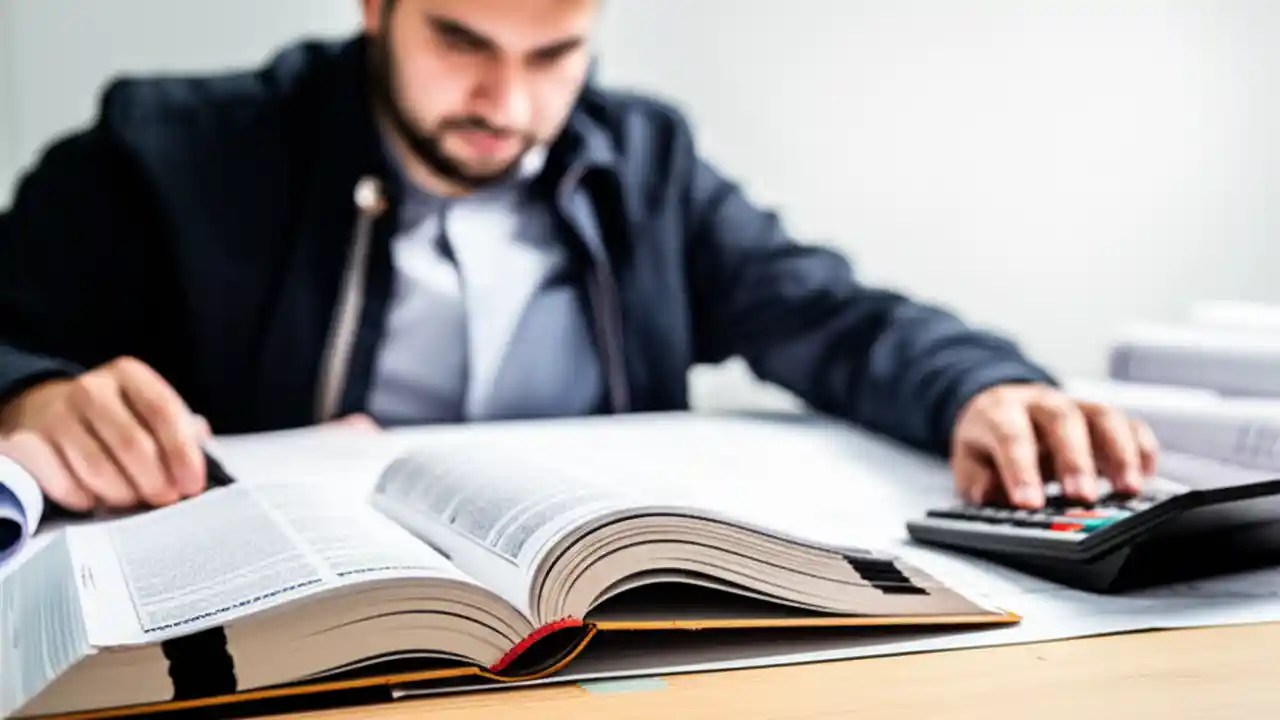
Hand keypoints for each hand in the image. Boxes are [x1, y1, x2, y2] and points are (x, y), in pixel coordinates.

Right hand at [0, 356, 208, 511]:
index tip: (192, 485)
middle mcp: (90, 389)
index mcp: (128, 375)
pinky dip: (87, 500)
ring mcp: (55, 415)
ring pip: (98, 470)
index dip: (182, 452)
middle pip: (131, 444)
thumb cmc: (113, 416)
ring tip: (132, 498)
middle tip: (165, 499)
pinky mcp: (26, 444)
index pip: (163, 411)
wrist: (42, 408)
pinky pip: (65, 485)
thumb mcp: (146, 409)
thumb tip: (205, 455)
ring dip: (123, 494)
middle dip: (155, 481)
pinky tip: (96, 498)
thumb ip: (179, 428)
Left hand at [950, 383, 1158, 508]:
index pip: (1010, 436)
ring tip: (1127, 489)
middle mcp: (1042, 403)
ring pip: (1104, 416)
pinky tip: (1144, 477)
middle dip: (1075, 460)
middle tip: (1082, 497)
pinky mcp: (1103, 418)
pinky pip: (1130, 424)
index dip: (1020, 470)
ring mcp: (1077, 406)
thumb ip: (977, 479)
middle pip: (1063, 421)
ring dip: (1119, 452)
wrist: (1001, 407)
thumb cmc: (988, 442)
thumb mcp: (968, 462)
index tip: (1029, 504)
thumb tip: (992, 493)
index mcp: (1000, 411)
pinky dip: (1141, 449)